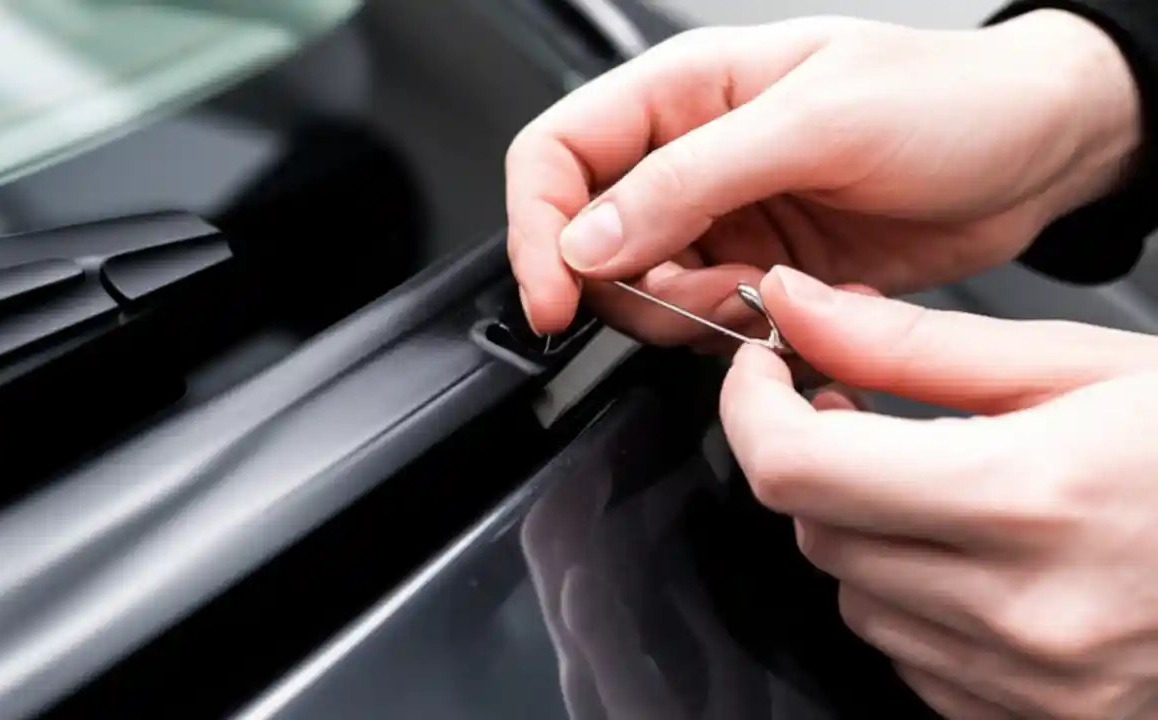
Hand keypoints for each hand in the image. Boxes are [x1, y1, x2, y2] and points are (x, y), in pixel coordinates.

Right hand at [506, 10, 1139, 346]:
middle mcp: (689, 157)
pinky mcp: (757, 271)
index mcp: (684, 93)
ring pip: (643, 294)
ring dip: (693, 315)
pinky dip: (737, 334)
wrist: (1040, 153)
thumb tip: (587, 239)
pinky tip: (794, 305)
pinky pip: (704, 322)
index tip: (554, 296)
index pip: (557, 154)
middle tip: (711, 289)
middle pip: (589, 241)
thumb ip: (688, 180)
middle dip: (632, 288)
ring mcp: (722, 219)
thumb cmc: (949, 101)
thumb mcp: (816, 124)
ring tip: (768, 291)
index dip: (538, 228)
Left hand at [723, 266, 1157, 718]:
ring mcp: (1030, 685)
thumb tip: (797, 307)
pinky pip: (907, 656)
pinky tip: (975, 556)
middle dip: (812, 461)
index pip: (797, 470)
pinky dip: (910, 599)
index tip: (761, 371)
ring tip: (938, 482)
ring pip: (854, 597)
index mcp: (1031, 499)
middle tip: (853, 412)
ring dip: (862, 530)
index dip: (750, 410)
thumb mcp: (1075, 364)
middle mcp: (1023, 610)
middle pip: (815, 532)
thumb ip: (911, 347)